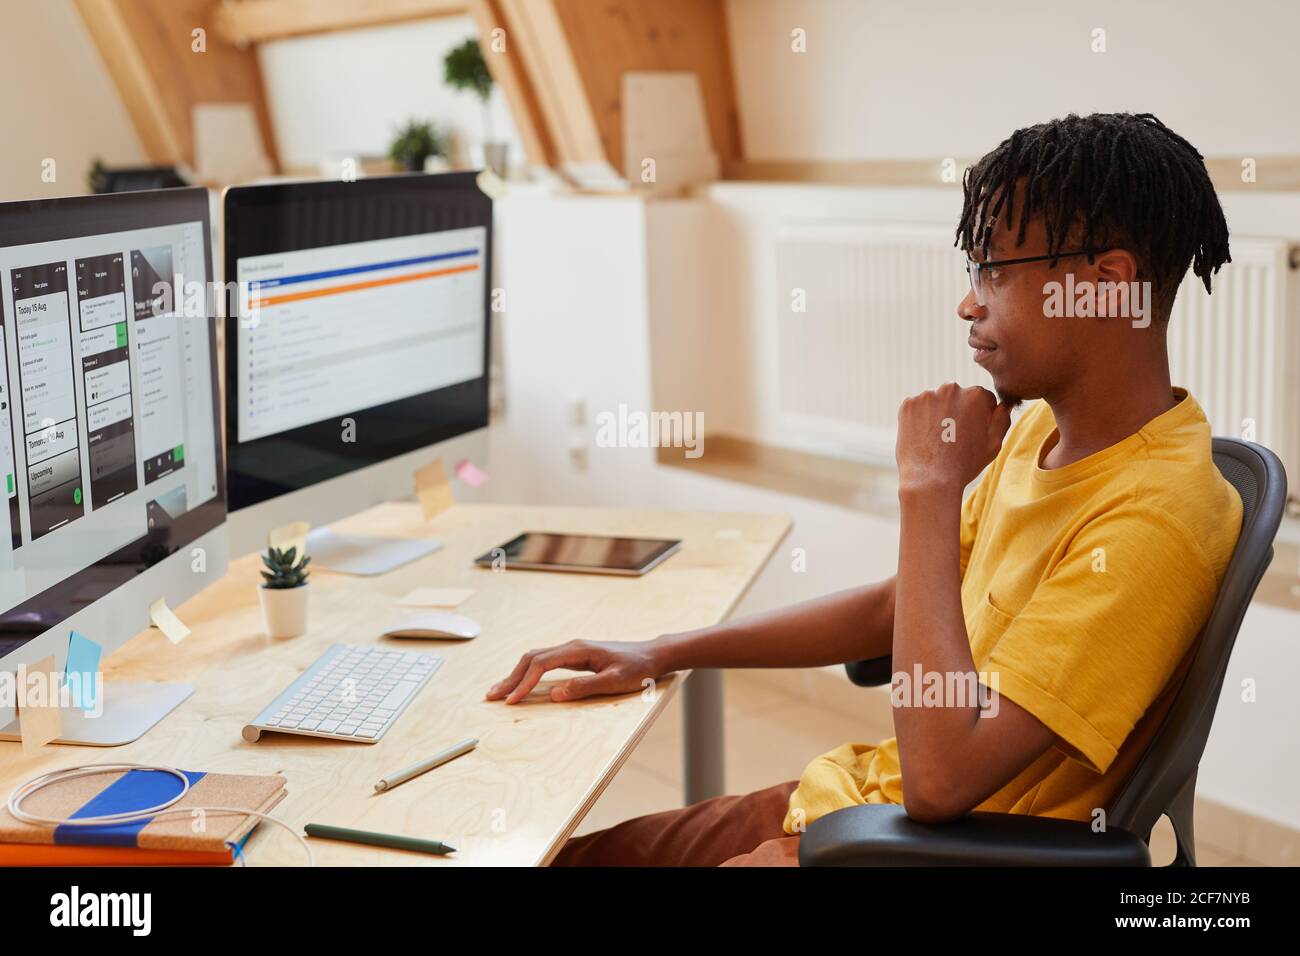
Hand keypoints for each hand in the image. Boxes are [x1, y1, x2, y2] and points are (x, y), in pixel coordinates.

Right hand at [486, 639, 664, 703]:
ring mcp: (573, 650)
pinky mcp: (575, 657)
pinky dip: (528, 672)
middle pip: (531, 658)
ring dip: (516, 674)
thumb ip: (584, 688)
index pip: (541, 664)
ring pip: (535, 658)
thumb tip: (553, 694)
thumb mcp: (614, 682)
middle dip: (511, 677)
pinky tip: (522, 682)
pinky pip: (545, 662)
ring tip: (500, 690)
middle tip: (492, 695)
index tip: (511, 700)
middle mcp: (572, 646)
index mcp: (578, 650)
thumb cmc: (637, 669)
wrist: (652, 656)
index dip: (523, 682)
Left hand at [895, 383, 1011, 494]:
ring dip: (937, 414)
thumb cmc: (965, 464)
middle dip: (957, 412)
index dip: (978, 418)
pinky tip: (923, 438)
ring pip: (936, 402)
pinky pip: (917, 408)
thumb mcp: (994, 444)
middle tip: (952, 438)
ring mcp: (927, 395)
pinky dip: (919, 419)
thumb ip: (1001, 419)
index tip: (970, 434)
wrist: (929, 479)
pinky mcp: (908, 405)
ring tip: (937, 440)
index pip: (981, 399)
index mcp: (977, 395)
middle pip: (958, 398)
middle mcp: (952, 389)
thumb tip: (1001, 405)